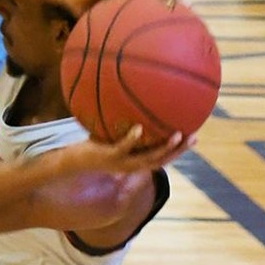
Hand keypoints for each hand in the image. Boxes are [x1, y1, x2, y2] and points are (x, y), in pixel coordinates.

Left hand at [56, 125, 186, 174]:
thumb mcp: (108, 134)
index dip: (179, 150)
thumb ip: (121, 122)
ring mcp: (121, 162)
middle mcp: (132, 165)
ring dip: (164, 148)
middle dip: (180, 150)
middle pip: (162, 160)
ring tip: (177, 134)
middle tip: (195, 137)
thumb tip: (131, 98)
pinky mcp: (108, 157)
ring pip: (147, 158)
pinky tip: (138, 128)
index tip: (194, 137)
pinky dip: (132, 139)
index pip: (162, 158)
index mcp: (136, 160)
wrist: (70, 163)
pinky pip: (122, 148)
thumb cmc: (90, 147)